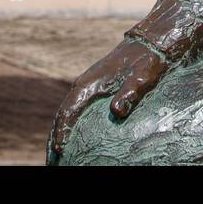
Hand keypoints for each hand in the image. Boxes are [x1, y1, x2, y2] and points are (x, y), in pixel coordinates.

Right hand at [48, 37, 168, 160]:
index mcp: (88, 84)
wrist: (150, 44)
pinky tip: (80, 141)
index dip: (61, 131)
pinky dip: (75, 127)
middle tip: (52, 159)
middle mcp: (84, 86)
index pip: (68, 111)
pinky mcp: (99, 92)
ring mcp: (90, 89)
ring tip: (59, 155)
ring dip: (63, 133)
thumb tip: (116, 111)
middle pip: (63, 116)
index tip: (58, 149)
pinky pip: (81, 112)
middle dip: (55, 137)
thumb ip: (129, 93)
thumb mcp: (141, 78)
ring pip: (70, 115)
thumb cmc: (146, 61)